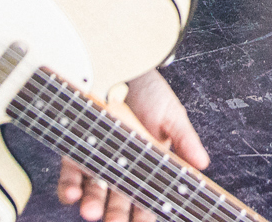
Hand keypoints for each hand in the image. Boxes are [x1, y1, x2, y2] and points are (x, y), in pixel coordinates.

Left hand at [57, 70, 207, 220]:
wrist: (121, 64)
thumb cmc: (148, 91)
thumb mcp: (171, 115)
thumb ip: (185, 140)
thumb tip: (202, 165)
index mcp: (147, 162)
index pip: (147, 192)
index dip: (145, 211)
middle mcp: (121, 164)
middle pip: (119, 197)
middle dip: (116, 214)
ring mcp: (98, 157)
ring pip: (94, 189)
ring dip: (92, 204)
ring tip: (91, 213)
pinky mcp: (76, 148)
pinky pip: (70, 172)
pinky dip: (69, 187)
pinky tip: (72, 195)